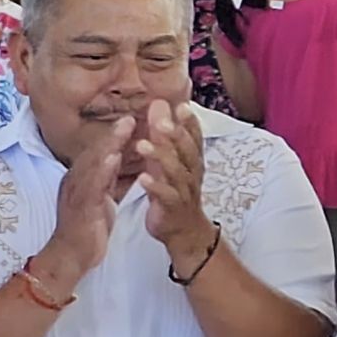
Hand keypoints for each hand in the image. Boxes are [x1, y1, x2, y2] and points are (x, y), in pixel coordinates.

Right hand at [31, 113, 133, 283]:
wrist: (69, 257)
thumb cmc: (86, 229)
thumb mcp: (99, 199)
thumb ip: (107, 180)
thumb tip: (119, 161)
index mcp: (81, 179)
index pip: (98, 153)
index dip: (114, 136)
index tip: (131, 119)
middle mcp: (76, 181)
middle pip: (95, 152)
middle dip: (113, 133)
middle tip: (132, 115)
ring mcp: (77, 193)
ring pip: (93, 164)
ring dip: (109, 144)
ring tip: (125, 127)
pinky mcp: (80, 207)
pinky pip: (92, 186)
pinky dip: (102, 170)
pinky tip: (113, 158)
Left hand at [132, 99, 217, 263]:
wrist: (185, 231)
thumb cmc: (177, 192)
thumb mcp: (173, 160)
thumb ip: (165, 135)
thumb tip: (159, 105)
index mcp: (192, 160)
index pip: (194, 137)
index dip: (190, 123)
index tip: (181, 106)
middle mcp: (192, 173)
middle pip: (187, 151)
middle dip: (175, 136)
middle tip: (160, 122)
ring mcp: (184, 191)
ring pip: (176, 172)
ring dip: (160, 158)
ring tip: (142, 146)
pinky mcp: (173, 208)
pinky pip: (166, 196)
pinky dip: (155, 187)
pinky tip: (143, 178)